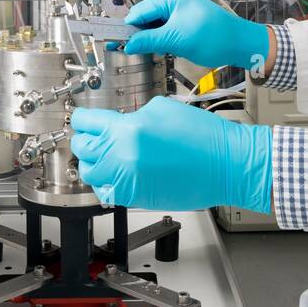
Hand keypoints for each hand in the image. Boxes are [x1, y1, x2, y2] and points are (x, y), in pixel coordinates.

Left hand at [70, 97, 271, 211]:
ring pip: (90, 173)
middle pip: (82, 148)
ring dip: (93, 162)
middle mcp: (121, 157)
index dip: (83, 118)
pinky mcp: (135, 198)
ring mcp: (127, 180)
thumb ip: (133, 115)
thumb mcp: (162, 108)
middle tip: (92, 134)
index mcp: (127, 130)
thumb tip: (117, 122)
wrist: (225, 164)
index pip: (86, 123)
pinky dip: (106, 182)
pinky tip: (116, 173)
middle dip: (85, 139)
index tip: (84, 119)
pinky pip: (106, 191)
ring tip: (104, 155)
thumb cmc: (203, 136)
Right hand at [122, 0, 269, 71]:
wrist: (240, 44)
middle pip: (146, 17)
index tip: (114, 40)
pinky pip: (166, 28)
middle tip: (131, 50)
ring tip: (153, 50)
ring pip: (155, 24)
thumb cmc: (215, 36)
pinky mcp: (186, 21)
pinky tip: (164, 48)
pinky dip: (162, 39)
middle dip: (140, 34)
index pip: (140, 11)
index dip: (128, 27)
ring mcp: (181, 10)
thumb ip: (149, 40)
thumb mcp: (176, 40)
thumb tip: (129, 43)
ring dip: (152, 38)